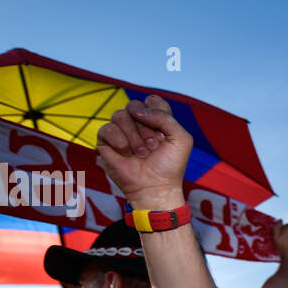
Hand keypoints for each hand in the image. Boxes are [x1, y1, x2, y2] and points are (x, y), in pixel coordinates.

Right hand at [95, 95, 192, 211]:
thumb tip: (136, 110)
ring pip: (120, 115)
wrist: (155, 187)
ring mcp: (121, 131)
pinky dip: (119, 142)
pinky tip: (127, 154)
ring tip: (142, 153)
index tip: (164, 133)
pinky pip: (107, 129)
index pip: (152, 100)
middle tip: (153, 146)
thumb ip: (164, 117)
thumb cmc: (170, 166)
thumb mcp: (181, 138)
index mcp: (156, 119)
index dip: (157, 113)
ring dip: (134, 137)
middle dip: (146, 127)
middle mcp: (137, 123)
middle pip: (135, 106)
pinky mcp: (106, 141)